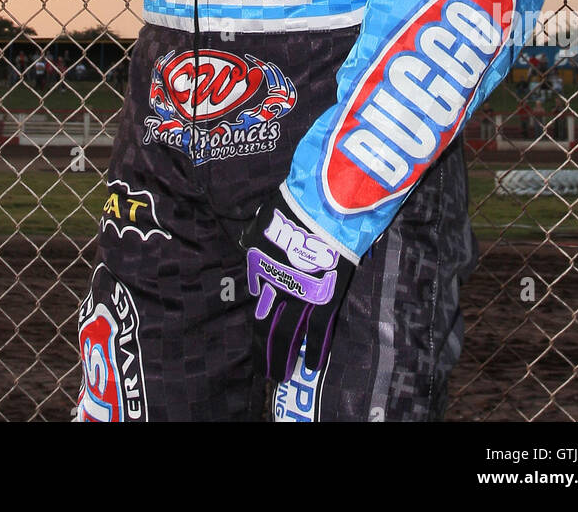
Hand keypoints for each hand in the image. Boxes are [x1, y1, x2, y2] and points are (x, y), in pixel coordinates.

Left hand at [242, 192, 353, 382]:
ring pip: (286, 333)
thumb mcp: (269, 215)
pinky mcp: (324, 297)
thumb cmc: (297, 201)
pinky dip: (315, 348)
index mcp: (259, 263)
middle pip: (265, 323)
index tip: (259, 329)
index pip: (257, 297)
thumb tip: (253, 238)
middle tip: (265, 370)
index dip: (258, 316)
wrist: (324, 205)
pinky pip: (318, 329)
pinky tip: (310, 365)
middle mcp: (274, 284)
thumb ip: (261, 231)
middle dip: (264, 349)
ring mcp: (298, 293)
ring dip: (282, 356)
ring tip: (279, 375)